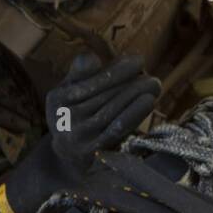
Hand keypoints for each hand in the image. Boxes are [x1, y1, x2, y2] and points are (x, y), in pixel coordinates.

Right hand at [44, 53, 160, 169]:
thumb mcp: (71, 91)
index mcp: (57, 98)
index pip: (92, 80)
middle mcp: (63, 117)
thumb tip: (91, 57)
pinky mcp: (92, 151)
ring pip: (112, 109)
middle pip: (104, 95)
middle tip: (152, 76)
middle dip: (131, 82)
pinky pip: (116, 128)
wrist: (69, 154)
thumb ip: (80, 73)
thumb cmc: (77, 112)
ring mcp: (78, 136)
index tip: (138, 60)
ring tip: (154, 85)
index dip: (118, 70)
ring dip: (136, 95)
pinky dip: (134, 113)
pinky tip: (149, 102)